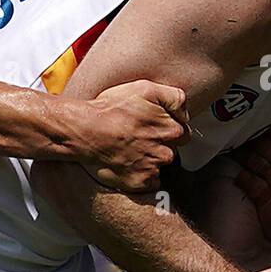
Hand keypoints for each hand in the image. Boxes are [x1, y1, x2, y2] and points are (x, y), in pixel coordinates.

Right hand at [66, 80, 190, 192]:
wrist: (84, 131)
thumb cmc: (112, 108)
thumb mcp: (146, 89)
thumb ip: (174, 98)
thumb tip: (186, 114)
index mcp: (172, 129)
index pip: (182, 133)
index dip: (166, 129)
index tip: (151, 127)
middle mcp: (166, 151)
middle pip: (172, 151)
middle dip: (159, 145)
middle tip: (137, 138)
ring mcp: (153, 169)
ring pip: (159, 166)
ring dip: (149, 160)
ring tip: (128, 150)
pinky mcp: (141, 183)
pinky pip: (149, 182)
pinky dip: (141, 175)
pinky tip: (126, 163)